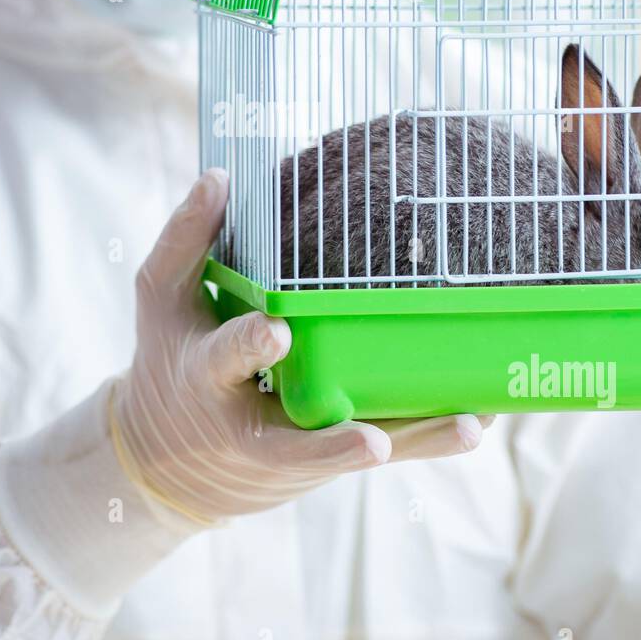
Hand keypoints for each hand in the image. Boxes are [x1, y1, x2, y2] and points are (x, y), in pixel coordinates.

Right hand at [111, 167, 490, 522]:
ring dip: (413, 441)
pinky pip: (386, 446)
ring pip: (358, 449)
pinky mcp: (331, 458)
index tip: (276, 330)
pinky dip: (429, 433)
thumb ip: (185, 240)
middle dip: (334, 441)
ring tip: (466, 426)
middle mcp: (254, 427)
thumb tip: (219, 174)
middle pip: (297, 439)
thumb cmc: (171, 361)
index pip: (225, 360)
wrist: (171, 465)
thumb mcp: (161, 300)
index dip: (248, 347)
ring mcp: (298, 450)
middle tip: (374, 440)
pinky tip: (479, 414)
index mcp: (207, 379)